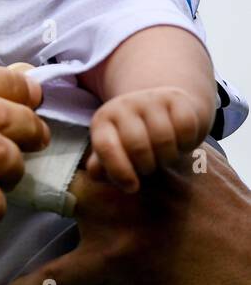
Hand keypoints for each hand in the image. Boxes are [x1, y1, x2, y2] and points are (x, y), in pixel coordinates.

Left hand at [0, 145, 250, 284]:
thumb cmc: (233, 225)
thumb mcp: (204, 170)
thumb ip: (164, 151)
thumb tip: (138, 141)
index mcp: (141, 152)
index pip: (80, 130)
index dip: (36, 128)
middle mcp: (125, 176)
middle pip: (54, 152)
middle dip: (10, 153)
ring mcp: (119, 217)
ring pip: (48, 202)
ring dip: (5, 208)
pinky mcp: (118, 261)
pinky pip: (57, 278)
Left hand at [87, 86, 207, 192]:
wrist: (163, 109)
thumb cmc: (136, 139)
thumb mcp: (116, 150)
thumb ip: (103, 166)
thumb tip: (98, 174)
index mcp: (102, 121)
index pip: (105, 147)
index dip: (118, 172)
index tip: (132, 187)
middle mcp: (122, 105)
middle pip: (137, 147)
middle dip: (147, 166)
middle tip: (151, 168)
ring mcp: (149, 99)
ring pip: (163, 139)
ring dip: (168, 157)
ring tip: (165, 157)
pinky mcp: (175, 97)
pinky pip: (185, 128)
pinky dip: (187, 143)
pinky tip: (181, 144)